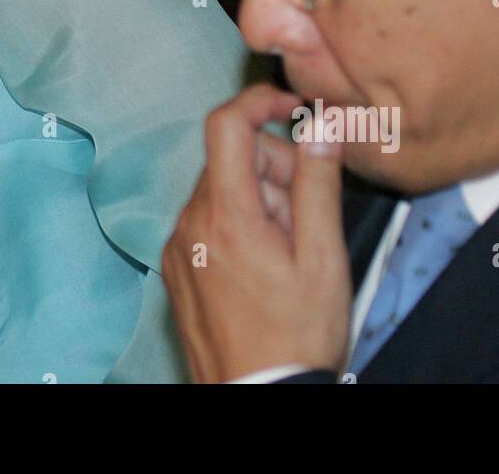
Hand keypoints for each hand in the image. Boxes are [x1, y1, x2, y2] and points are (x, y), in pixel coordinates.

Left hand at [162, 84, 351, 382]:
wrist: (260, 397)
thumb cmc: (296, 336)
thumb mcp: (323, 257)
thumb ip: (318, 184)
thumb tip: (321, 125)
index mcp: (226, 215)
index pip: (226, 124)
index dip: (261, 102)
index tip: (294, 107)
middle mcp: (190, 223)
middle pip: (231, 160)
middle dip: (274, 169)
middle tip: (307, 214)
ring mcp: (178, 246)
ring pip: (221, 190)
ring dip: (259, 201)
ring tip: (288, 250)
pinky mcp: (176, 266)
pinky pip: (207, 220)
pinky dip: (237, 224)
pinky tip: (264, 264)